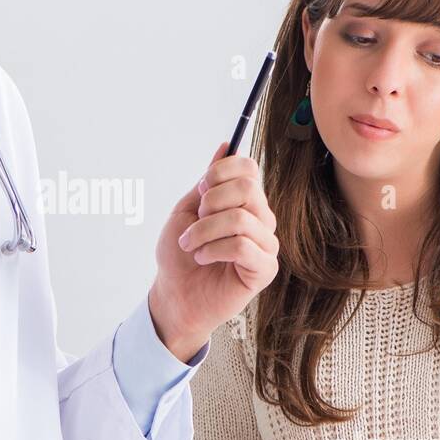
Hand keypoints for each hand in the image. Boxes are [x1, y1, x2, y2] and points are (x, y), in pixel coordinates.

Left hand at [148, 143, 279, 360]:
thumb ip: (207, 181)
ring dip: (205, 231)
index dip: (220, 174)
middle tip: (195, 221)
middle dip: (211, 203)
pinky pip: (243, 246)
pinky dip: (214, 249)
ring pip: (242, 219)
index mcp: (244, 202)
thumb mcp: (186, 210)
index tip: (199, 193)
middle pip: (248, 189)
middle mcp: (260, 219)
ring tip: (191, 246)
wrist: (173, 293)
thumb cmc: (179, 255)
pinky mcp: (265, 270)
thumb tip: (226, 145)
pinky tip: (203, 258)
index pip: (248, 169)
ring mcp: (266, 244)